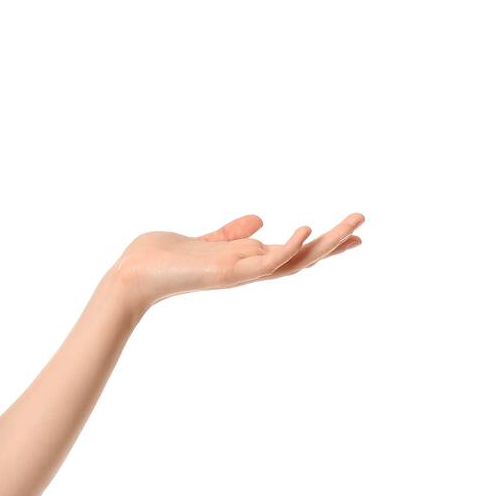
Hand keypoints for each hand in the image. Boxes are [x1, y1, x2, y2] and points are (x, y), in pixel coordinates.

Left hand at [115, 212, 364, 312]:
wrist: (131, 275)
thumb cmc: (159, 259)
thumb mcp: (203, 240)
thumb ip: (230, 234)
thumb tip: (259, 220)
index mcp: (243, 261)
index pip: (291, 252)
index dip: (320, 242)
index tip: (351, 231)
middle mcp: (247, 269)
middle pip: (301, 258)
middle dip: (334, 242)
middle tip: (364, 224)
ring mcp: (240, 273)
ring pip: (293, 261)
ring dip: (325, 243)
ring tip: (354, 223)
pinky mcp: (227, 274)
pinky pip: (265, 264)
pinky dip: (288, 249)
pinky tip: (306, 229)